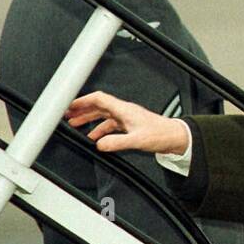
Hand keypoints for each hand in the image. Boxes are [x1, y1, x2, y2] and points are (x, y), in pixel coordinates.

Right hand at [66, 91, 189, 153]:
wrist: (176, 137)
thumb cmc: (161, 134)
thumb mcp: (137, 140)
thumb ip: (117, 142)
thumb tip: (99, 144)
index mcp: (124, 110)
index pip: (99, 99)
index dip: (83, 101)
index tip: (69, 105)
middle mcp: (124, 111)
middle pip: (98, 106)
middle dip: (82, 110)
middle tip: (67, 115)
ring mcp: (127, 118)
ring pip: (103, 116)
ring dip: (89, 120)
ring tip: (76, 125)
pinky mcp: (130, 126)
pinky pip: (111, 125)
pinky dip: (101, 130)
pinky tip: (96, 138)